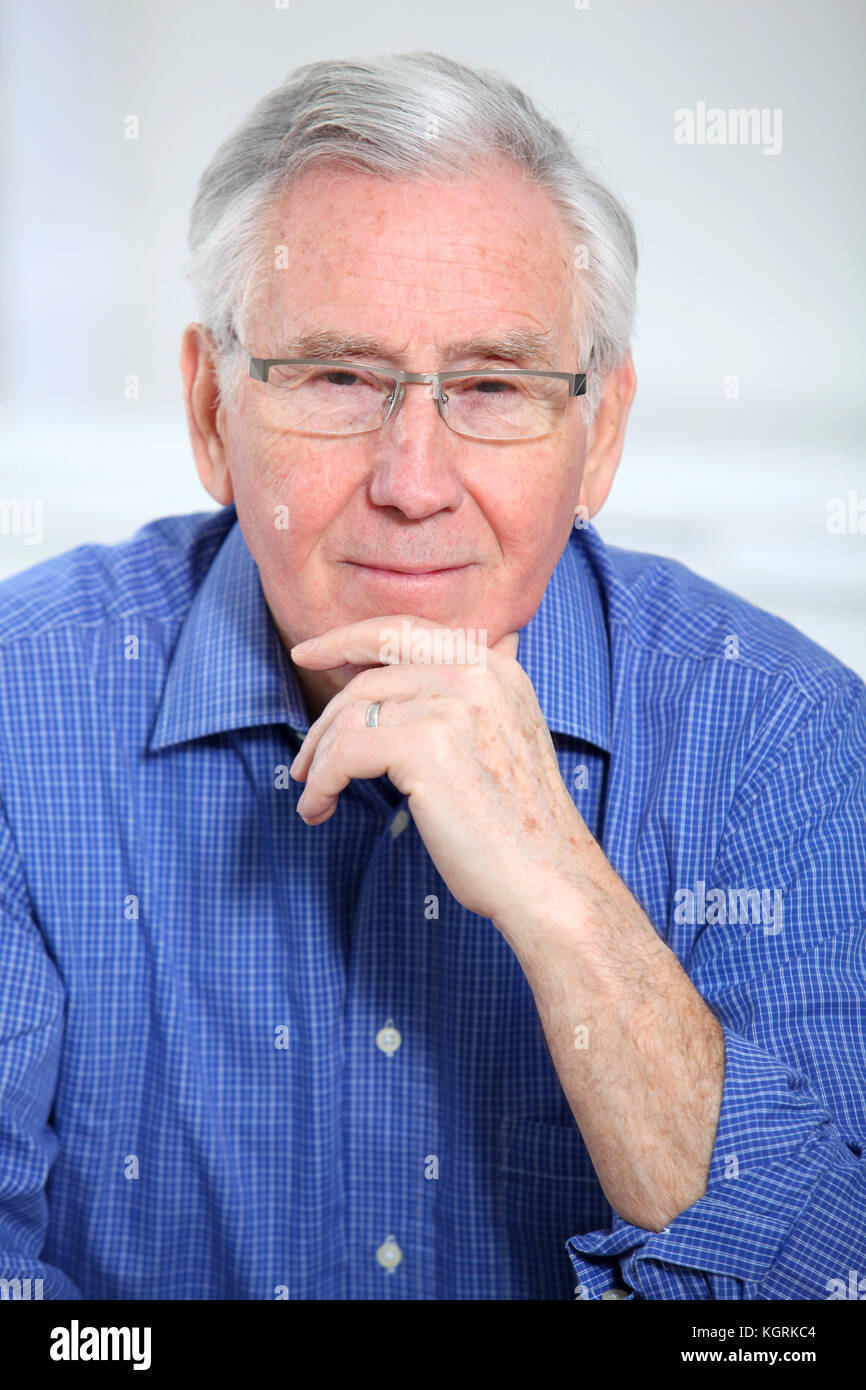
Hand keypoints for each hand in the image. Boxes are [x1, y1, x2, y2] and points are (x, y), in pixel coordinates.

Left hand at [288, 615, 592, 926]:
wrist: (549, 880)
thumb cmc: (519, 826)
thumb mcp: (501, 739)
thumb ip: (464, 701)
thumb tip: (401, 683)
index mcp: (495, 668)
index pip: (406, 631)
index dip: (348, 638)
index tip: (308, 652)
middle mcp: (477, 675)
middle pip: (370, 676)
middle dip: (326, 718)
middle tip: (304, 760)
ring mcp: (452, 707)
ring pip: (352, 717)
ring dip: (320, 759)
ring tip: (314, 795)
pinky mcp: (425, 748)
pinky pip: (344, 754)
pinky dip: (321, 784)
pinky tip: (319, 809)